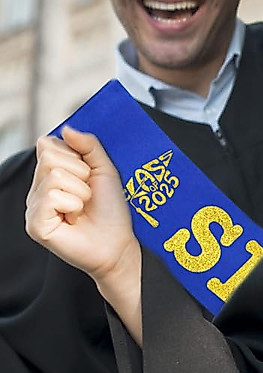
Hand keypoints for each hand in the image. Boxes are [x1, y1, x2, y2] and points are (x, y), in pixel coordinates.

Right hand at [26, 127, 140, 297]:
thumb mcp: (104, 170)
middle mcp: (38, 189)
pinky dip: (72, 205)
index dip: (75, 156)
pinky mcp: (35, 224)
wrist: (118, 243)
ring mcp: (34, 207)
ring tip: (83, 207)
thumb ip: (88, 146)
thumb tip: (66, 129)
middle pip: (51, 158)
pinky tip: (73, 218)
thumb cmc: (111, 210)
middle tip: (87, 194)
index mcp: (51, 174)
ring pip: (54, 176)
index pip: (49, 144)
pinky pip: (51, 197)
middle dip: (80, 174)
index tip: (87, 174)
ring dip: (80, 191)